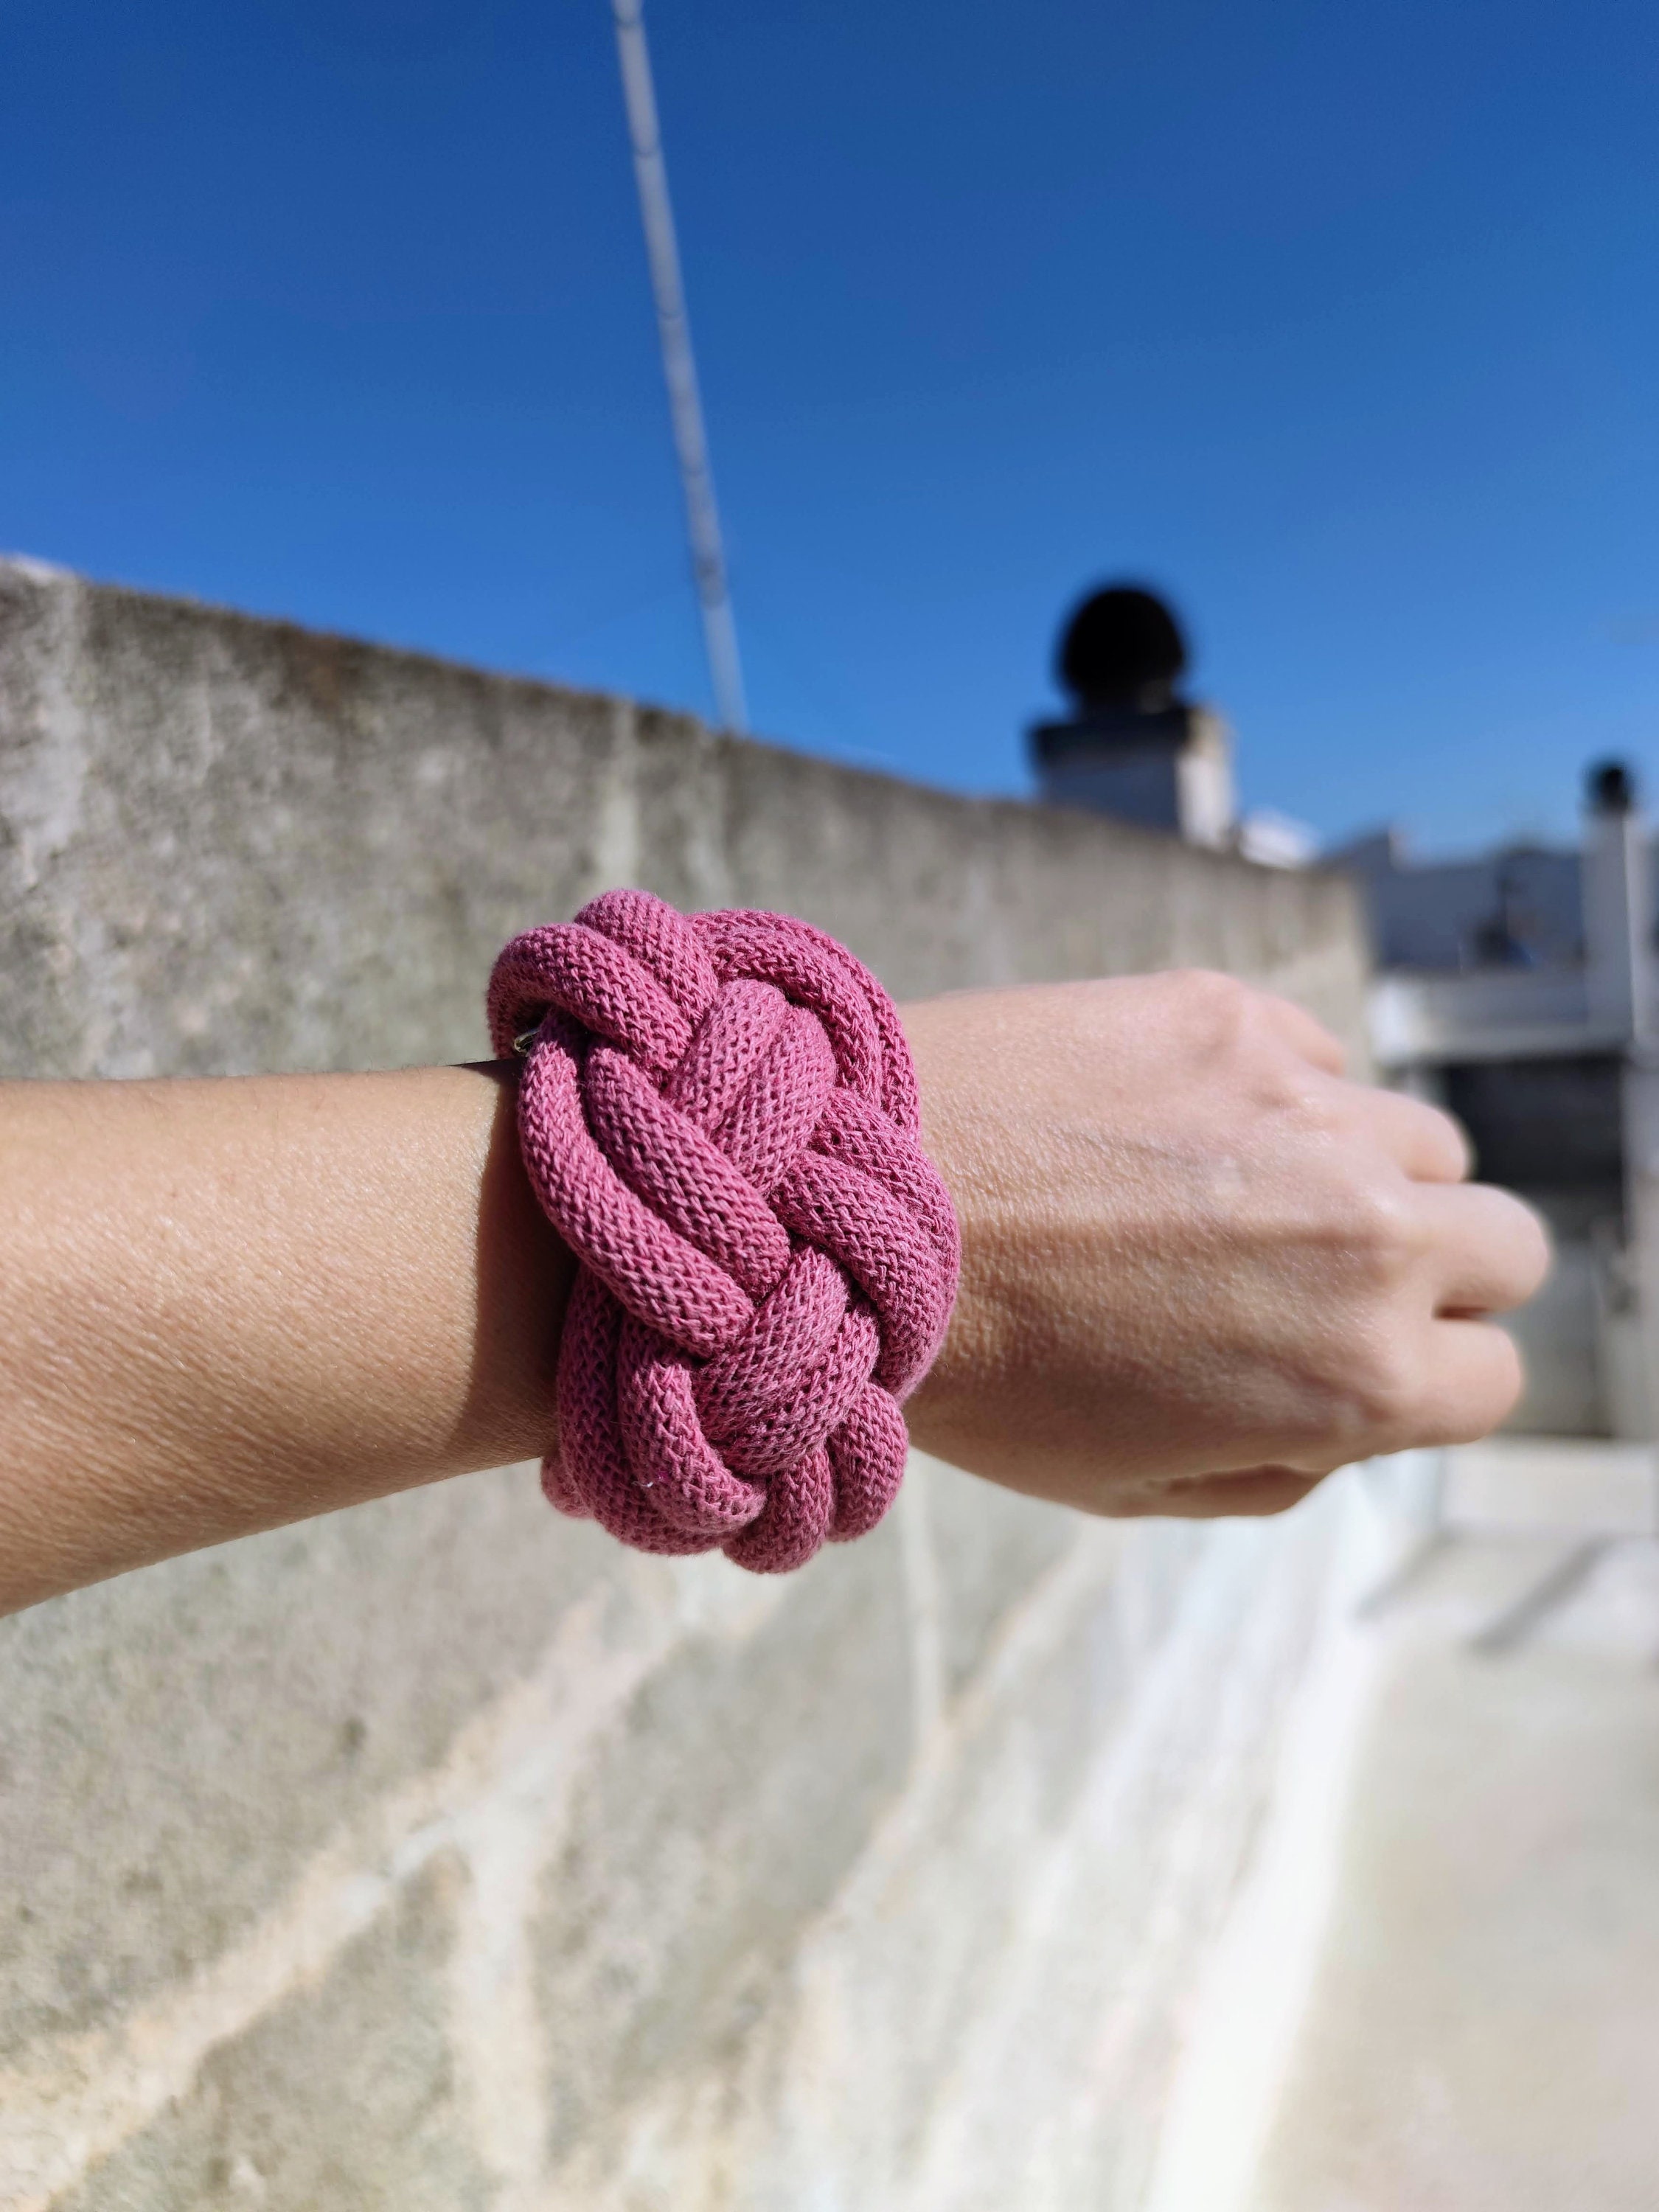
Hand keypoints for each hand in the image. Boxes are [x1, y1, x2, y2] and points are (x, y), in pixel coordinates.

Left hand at [902, 970, 1549, 1517]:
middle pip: (1505, 1246)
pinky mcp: (1232, 1015)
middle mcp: (1364, 1235)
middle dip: (1438, 1273)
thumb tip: (1353, 1412)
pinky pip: (1316, 1056)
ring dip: (1363, 1172)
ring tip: (1239, 1193)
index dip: (1425, 1378)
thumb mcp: (1136, 1486)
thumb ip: (1285, 1461)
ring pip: (1422, 1140)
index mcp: (1355, 1375)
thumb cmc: (980, 1370)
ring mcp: (1304, 1109)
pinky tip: (1171, 1123)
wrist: (853, 1216)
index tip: (1356, 1360)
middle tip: (1325, 1276)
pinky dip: (1275, 1093)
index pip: (1492, 1379)